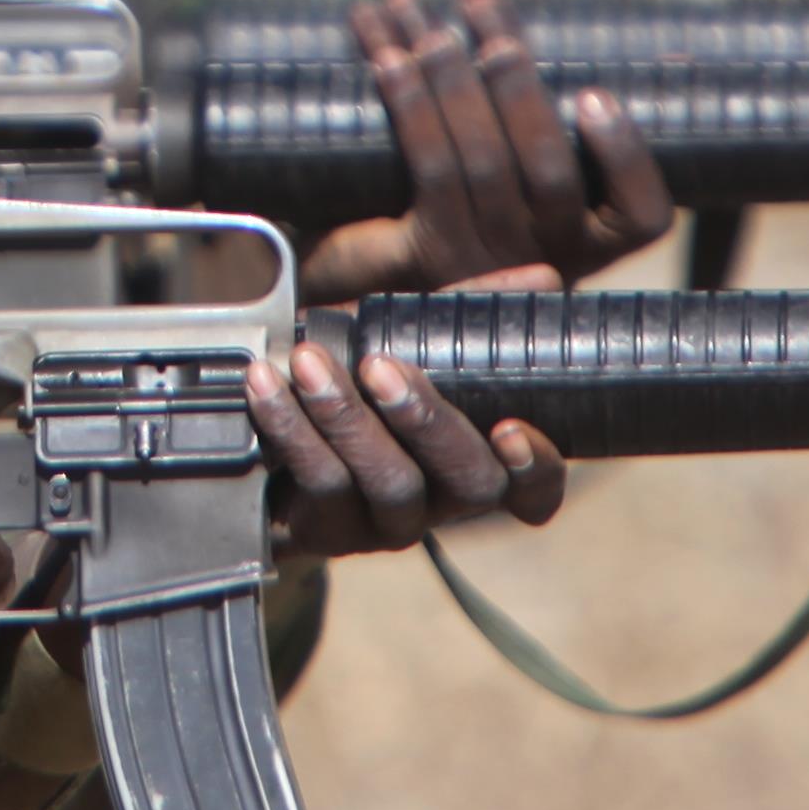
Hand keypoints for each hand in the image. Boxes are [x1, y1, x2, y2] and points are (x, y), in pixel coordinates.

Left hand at [251, 288, 572, 554]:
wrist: (265, 430)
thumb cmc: (356, 380)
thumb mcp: (408, 341)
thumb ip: (464, 315)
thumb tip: (543, 277)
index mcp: (478, 461)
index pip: (533, 490)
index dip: (535, 468)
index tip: (512, 427)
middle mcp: (443, 503)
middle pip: (467, 483)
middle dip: (427, 420)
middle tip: (381, 366)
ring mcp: (388, 524)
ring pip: (389, 483)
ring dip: (346, 417)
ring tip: (309, 361)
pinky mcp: (329, 532)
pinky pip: (319, 487)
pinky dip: (291, 428)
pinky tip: (268, 383)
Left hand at [299, 0, 670, 298]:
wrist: (381, 265)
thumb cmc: (468, 183)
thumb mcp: (514, 138)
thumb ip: (535, 70)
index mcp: (596, 237)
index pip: (644, 216)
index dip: (626, 155)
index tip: (592, 93)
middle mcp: (550, 257)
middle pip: (548, 168)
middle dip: (512, 77)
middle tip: (479, 8)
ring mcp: (490, 261)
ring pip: (479, 159)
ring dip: (443, 71)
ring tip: (410, 9)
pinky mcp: (429, 255)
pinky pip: (429, 171)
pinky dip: (410, 106)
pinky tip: (388, 59)